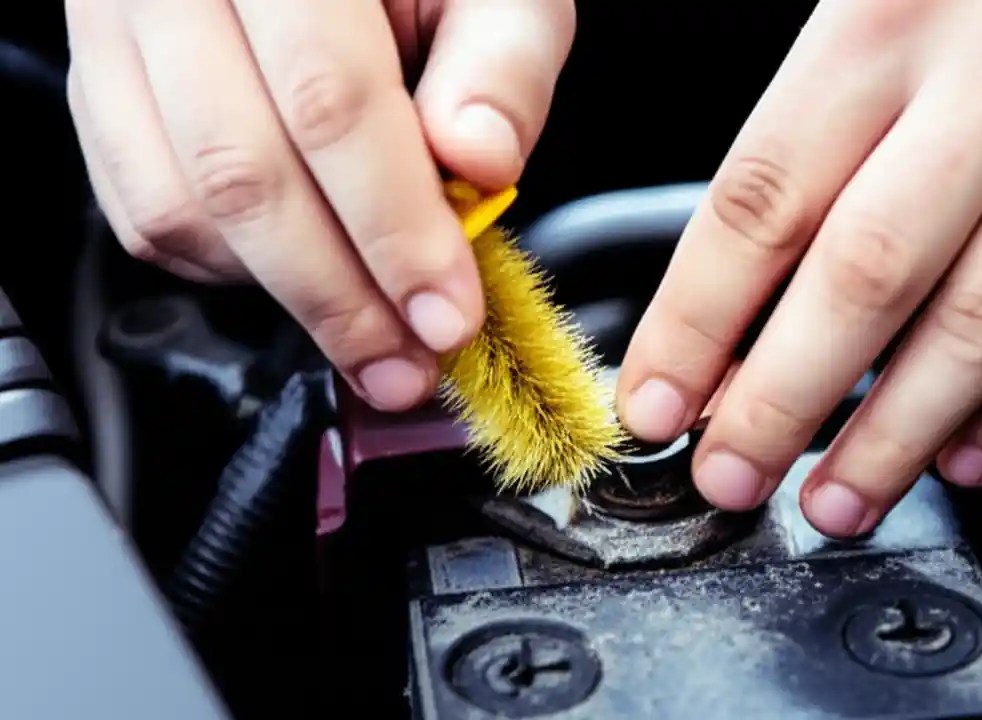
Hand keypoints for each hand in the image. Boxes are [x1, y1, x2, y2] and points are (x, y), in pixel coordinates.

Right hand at [65, 0, 574, 411]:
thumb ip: (501, 63)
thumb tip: (479, 163)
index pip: (329, 101)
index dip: (393, 227)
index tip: (445, 312)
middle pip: (241, 171)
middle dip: (338, 296)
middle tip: (405, 360)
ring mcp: (117, 29)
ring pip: (177, 205)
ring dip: (284, 294)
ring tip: (369, 333)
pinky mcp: (102, 81)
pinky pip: (142, 208)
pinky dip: (227, 268)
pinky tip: (301, 273)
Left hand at [616, 0, 981, 536]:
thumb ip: (802, 123)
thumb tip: (729, 280)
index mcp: (887, 19)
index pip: (762, 200)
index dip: (698, 322)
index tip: (660, 397)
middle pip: (866, 279)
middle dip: (783, 403)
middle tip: (730, 475)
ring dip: (895, 436)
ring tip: (835, 499)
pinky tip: (962, 454)